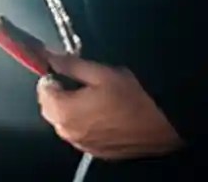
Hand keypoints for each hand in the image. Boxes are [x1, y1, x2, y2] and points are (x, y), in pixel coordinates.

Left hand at [36, 51, 183, 160]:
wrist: (165, 125)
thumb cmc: (135, 98)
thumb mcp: (101, 73)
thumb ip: (70, 65)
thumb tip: (50, 56)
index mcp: (63, 112)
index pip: (42, 89)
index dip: (53, 76)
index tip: (65, 71)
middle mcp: (67, 132)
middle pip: (50, 107)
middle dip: (59, 93)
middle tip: (80, 83)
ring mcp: (81, 144)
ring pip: (64, 122)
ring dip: (70, 108)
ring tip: (94, 98)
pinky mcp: (96, 151)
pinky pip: (79, 134)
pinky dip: (83, 123)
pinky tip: (102, 114)